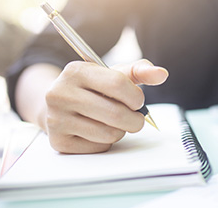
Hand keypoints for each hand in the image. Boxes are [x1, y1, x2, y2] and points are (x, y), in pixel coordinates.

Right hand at [44, 59, 167, 153]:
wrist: (61, 105)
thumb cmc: (94, 88)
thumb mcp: (114, 74)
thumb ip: (140, 71)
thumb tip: (161, 74)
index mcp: (76, 71)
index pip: (117, 84)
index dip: (135, 96)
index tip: (138, 101)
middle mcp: (60, 93)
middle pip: (115, 113)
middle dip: (135, 119)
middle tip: (136, 117)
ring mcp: (56, 119)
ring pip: (109, 133)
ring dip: (121, 130)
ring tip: (116, 122)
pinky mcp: (59, 141)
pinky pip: (98, 147)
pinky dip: (107, 141)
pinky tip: (99, 130)